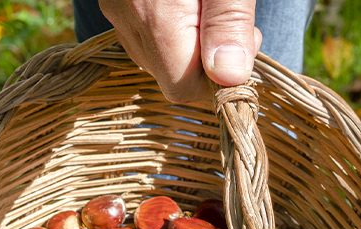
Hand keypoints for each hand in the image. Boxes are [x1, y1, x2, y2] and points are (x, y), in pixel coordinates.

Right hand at [98, 0, 260, 102]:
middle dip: (205, 61)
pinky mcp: (114, 2)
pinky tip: (187, 3)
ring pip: (154, 56)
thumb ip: (228, 24)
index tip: (246, 43)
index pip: (183, 89)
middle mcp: (128, 22)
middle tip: (234, 23)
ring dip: (187, 45)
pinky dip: (168, 28)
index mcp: (158, 19)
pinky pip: (142, 34)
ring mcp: (116, 12)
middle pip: (168, 75)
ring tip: (210, 9)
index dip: (218, 79)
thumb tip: (230, 78)